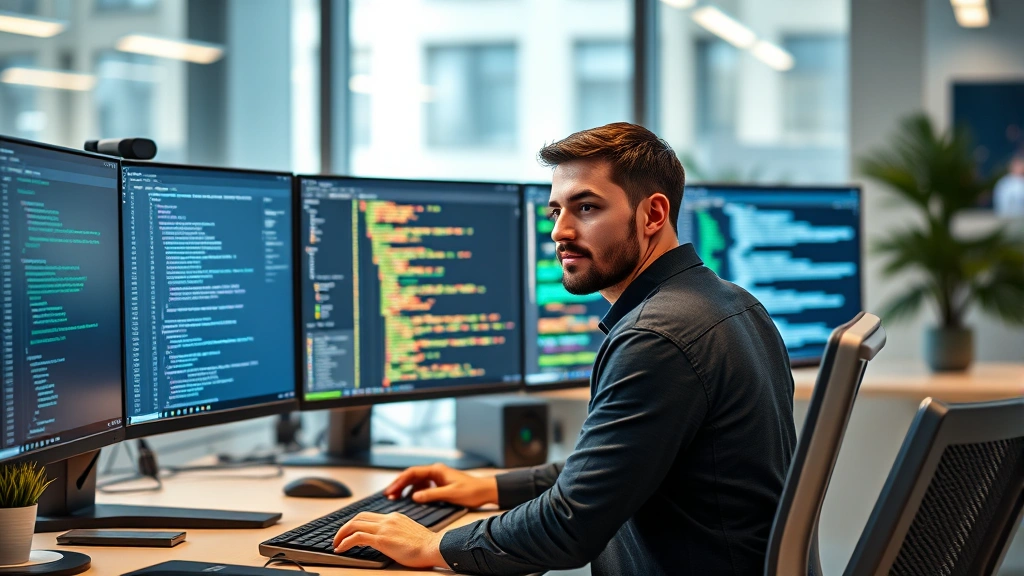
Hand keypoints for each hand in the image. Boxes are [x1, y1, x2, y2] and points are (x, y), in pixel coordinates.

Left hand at [332, 511, 447, 568]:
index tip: (349, 531)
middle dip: (345, 527)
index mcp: (395, 517)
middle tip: (338, 537)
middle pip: (359, 517)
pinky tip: (341, 548)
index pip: (369, 516)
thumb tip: (390, 541)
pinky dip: (345, 542)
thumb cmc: (426, 546)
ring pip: (354, 525)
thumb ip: (398, 532)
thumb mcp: (410, 533)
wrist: (434, 547)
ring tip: (336, 543)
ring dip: (341, 534)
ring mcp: (384, 527)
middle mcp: (388, 519)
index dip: (356, 523)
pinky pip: (356, 537)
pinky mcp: (382, 539)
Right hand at [384, 463, 497, 507]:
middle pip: (411, 476)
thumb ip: (432, 495)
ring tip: (395, 498)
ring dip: (405, 488)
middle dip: (399, 485)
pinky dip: (414, 491)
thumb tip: (414, 496)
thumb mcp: (450, 494)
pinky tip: (410, 498)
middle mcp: (435, 471)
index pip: (412, 473)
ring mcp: (437, 477)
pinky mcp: (439, 483)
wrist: (485, 491)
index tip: (390, 491)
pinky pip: (422, 485)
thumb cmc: (471, 491)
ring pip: (416, 481)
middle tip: (388, 495)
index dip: (399, 482)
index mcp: (436, 470)